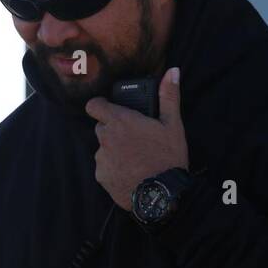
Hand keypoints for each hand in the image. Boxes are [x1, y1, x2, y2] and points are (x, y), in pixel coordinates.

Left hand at [85, 67, 188, 211]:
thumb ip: (168, 96)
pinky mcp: (101, 176)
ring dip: (114, 149)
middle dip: (113, 129)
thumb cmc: (167, 157)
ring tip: (135, 157)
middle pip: (101, 127)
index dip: (100, 105)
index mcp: (120, 121)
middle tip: (133, 136)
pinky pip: (104, 167)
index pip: (94, 105)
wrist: (161, 195)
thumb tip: (172, 71)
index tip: (110, 108)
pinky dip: (114, 167)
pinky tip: (131, 171)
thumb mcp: (173, 124)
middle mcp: (105, 138)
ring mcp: (101, 158)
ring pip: (103, 148)